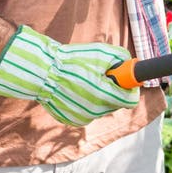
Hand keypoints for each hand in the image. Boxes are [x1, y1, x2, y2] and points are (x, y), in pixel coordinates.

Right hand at [0, 26, 139, 125]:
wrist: (41, 73)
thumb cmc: (71, 60)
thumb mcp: (100, 52)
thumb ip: (120, 57)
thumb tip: (130, 65)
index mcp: (105, 95)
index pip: (130, 100)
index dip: (129, 87)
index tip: (124, 78)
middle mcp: (96, 111)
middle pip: (115, 103)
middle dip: (112, 89)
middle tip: (99, 74)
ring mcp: (83, 118)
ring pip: (100, 107)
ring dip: (97, 95)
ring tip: (81, 79)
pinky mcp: (71, 120)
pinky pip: (86, 111)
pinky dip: (83, 101)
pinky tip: (71, 88)